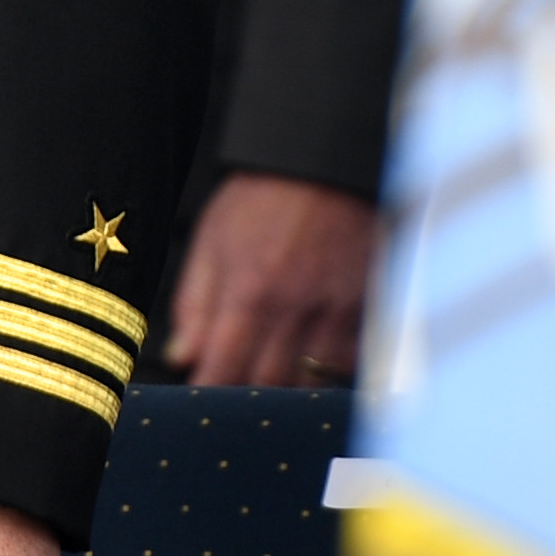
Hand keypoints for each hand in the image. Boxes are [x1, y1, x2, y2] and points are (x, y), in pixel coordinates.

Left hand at [163, 171, 376, 385]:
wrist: (328, 160)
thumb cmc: (264, 196)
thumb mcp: (212, 238)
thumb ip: (194, 302)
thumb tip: (182, 356)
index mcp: (252, 292)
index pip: (226, 368)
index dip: (210, 390)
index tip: (200, 396)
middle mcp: (299, 309)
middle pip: (271, 385)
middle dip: (247, 393)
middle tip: (234, 384)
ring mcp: (340, 312)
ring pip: (314, 380)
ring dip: (290, 383)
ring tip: (273, 367)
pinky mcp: (372, 307)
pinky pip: (352, 361)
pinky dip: (330, 368)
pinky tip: (314, 353)